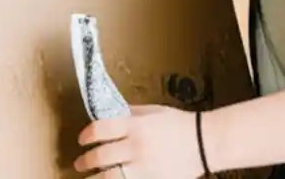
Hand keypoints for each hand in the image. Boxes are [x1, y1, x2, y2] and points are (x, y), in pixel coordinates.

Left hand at [74, 105, 203, 177]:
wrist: (204, 143)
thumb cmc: (179, 124)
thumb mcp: (154, 111)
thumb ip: (130, 114)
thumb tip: (109, 115)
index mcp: (136, 126)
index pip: (101, 129)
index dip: (87, 135)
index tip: (82, 140)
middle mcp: (137, 147)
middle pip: (101, 156)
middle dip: (86, 161)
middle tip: (79, 164)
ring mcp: (144, 168)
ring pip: (110, 177)